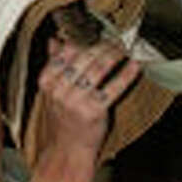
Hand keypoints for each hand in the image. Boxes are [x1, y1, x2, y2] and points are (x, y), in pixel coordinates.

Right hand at [37, 36, 141, 155]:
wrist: (67, 151)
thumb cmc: (63, 120)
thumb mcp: (52, 92)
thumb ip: (53, 64)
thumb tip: (55, 40)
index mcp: (47, 81)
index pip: (66, 51)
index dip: (84, 38)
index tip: (97, 30)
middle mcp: (59, 90)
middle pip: (83, 57)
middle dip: (102, 44)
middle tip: (116, 37)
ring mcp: (76, 101)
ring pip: (98, 69)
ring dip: (114, 55)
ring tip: (124, 48)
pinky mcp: (94, 111)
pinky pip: (113, 88)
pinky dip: (125, 75)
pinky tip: (134, 66)